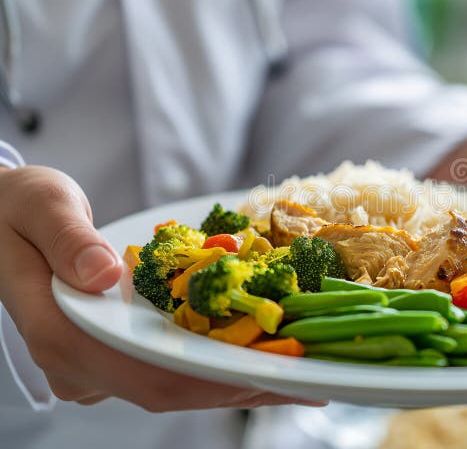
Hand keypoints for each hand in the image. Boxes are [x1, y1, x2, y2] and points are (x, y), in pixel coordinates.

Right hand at [0, 166, 316, 410]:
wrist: (0, 221)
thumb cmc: (18, 210)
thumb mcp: (41, 206)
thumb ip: (69, 238)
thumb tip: (103, 273)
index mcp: (58, 333)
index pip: (143, 374)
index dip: (210, 381)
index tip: (267, 376)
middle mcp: (81, 362)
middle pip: (171, 388)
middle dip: (241, 387)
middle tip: (307, 381)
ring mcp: (98, 361)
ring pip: (176, 383)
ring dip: (237, 382)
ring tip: (300, 375)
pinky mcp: (115, 350)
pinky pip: (172, 366)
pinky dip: (219, 366)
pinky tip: (262, 359)